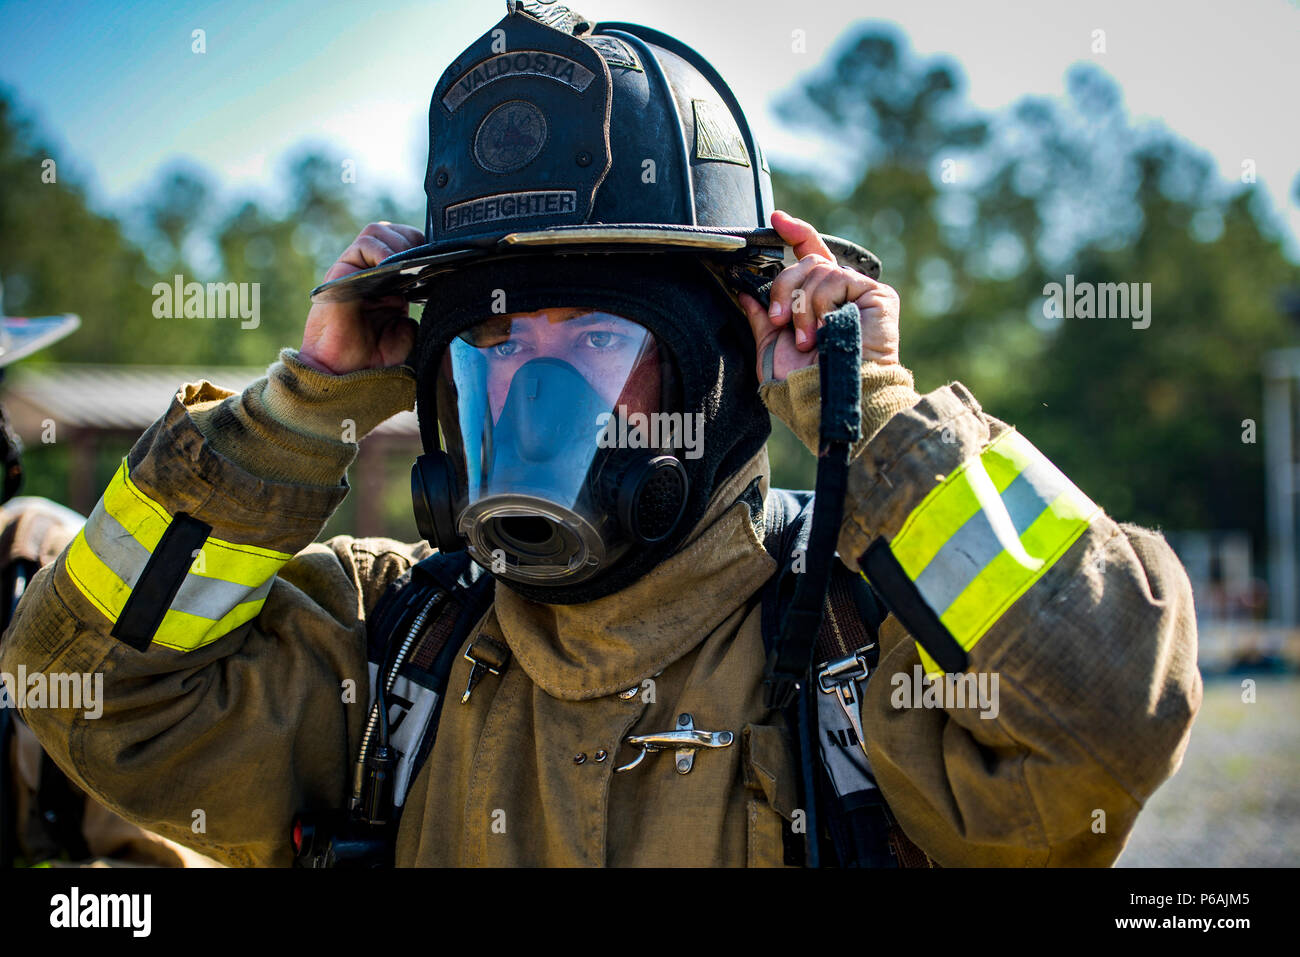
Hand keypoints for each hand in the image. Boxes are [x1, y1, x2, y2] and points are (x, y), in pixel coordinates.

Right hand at [299, 222, 424, 374]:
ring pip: (380, 231)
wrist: (343, 373)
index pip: (410, 246)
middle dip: (415, 242)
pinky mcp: (342, 272)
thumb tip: (431, 297)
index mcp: (392, 283)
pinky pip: (363, 245)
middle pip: (397, 233)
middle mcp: (373, 272)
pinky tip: (390, 267)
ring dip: (399, 244)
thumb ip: (418, 316)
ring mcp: (357, 269)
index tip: (438, 265)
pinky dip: (381, 250)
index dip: (425, 249)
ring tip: (407, 267)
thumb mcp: (406, 336)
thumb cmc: (372, 358)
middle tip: (424, 264)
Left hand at [738, 210, 900, 382]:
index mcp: (819, 301)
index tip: (776, 219)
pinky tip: (825, 330)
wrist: (830, 399)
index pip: (809, 255)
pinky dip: (821, 305)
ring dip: (802, 306)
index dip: (795, 232)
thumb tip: (744, 291)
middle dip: (784, 288)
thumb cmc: (804, 383)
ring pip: (818, 270)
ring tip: (806, 339)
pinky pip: (838, 278)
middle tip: (778, 320)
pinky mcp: (878, 295)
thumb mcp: (772, 346)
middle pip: (806, 263)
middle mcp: (841, 292)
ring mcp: (861, 292)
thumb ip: (761, 317)